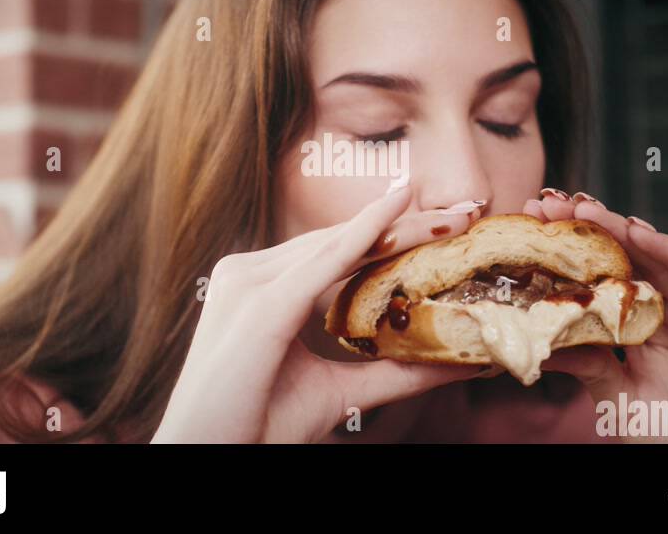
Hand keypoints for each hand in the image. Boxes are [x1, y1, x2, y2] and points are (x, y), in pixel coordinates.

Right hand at [151, 184, 487, 442]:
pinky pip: (319, 265)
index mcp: (262, 287)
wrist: (203, 455)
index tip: (446, 229)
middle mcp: (251, 273)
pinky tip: (396, 213)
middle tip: (464, 212)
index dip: (392, 237)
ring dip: (399, 229)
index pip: (338, 253)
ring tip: (452, 219)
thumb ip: (395, 371)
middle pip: (341, 241)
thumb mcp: (340, 390)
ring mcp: (249, 282)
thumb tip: (460, 361)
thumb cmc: (257, 424)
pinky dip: (361, 236)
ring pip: (337, 246)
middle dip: (407, 226)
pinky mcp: (259, 305)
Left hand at [527, 189, 667, 443]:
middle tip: (553, 202)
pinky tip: (643, 236)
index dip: (571, 249)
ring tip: (588, 210)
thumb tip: (538, 343)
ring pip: (663, 260)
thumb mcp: (618, 396)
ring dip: (625, 231)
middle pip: (628, 258)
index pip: (603, 276)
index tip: (534, 222)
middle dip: (591, 228)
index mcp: (641, 325)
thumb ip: (587, 365)